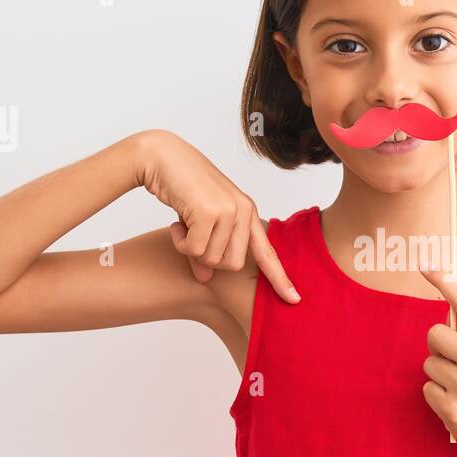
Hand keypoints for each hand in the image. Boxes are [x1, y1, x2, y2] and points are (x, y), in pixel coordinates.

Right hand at [134, 130, 299, 302]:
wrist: (162, 156)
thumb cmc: (182, 188)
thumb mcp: (201, 220)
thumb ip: (209, 247)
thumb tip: (206, 278)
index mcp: (248, 213)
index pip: (267, 252)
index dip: (279, 278)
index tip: (294, 299)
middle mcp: (244, 211)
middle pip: (233, 265)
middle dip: (209, 260)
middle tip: (192, 237)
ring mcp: (229, 210)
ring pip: (212, 259)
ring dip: (191, 249)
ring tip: (184, 224)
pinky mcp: (210, 212)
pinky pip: (194, 249)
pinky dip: (181, 242)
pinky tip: (176, 222)